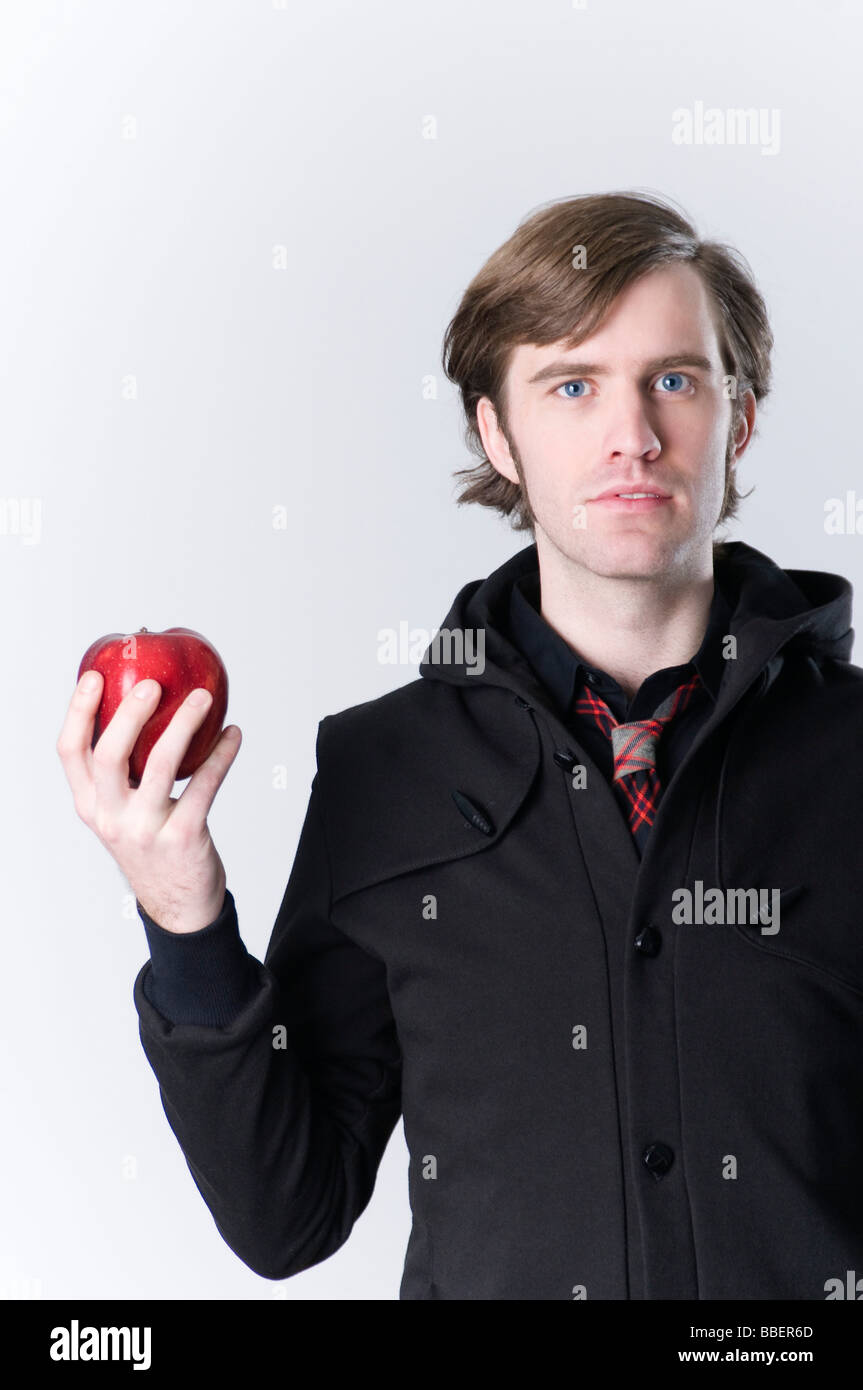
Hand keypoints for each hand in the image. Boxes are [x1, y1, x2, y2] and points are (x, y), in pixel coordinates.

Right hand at [57, 670, 242, 933]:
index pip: (70, 752)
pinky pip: (205, 786)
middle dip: (130, 712)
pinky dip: (221, 755)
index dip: (78, 711)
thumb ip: (123, 772)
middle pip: (110, 754)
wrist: (178, 906)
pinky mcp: (184, 837)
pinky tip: (233, 734)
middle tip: (154, 684)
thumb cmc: (151, 843)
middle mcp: (111, 817)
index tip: (94, 676)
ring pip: (162, 764)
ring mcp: (146, 829)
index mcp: (90, 804)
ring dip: (185, 724)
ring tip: (204, 698)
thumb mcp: (121, 812)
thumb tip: (139, 704)